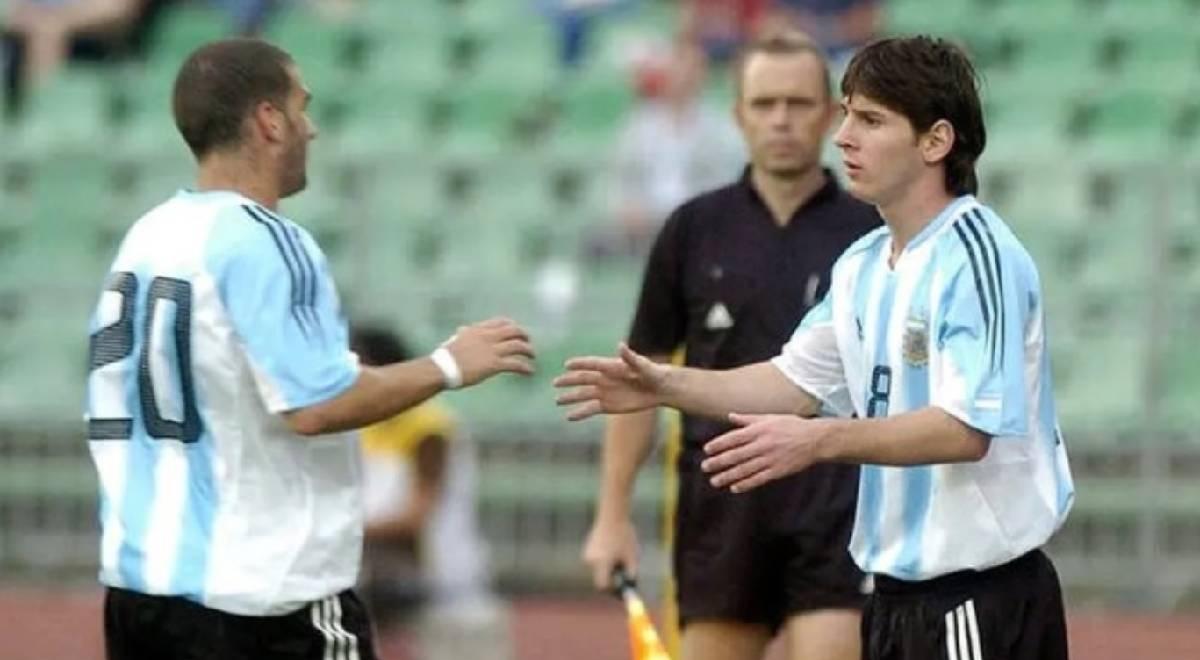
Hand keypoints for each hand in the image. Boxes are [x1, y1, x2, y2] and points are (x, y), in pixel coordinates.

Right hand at [443, 318, 534, 386]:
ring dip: (528, 351)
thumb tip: (462, 330)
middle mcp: (488, 336)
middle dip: (524, 336)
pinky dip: (525, 367)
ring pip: (518, 346)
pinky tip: (530, 372)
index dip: (512, 325)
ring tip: (532, 357)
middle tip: (528, 343)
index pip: (501, 322)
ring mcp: (492, 350)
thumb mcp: (455, 339)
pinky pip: (516, 364)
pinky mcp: (494, 364)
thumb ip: (463, 334)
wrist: (442, 368)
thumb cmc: (445, 356)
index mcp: (479, 329)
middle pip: (514, 331)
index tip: (517, 330)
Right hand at [553, 343, 668, 420]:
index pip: (592, 364)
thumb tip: (620, 345)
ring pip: (583, 395)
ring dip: (570, 398)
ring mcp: (604, 392)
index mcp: (611, 366)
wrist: (659, 389)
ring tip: (557, 401)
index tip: (567, 365)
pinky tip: (569, 417)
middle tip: (555, 383)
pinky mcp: (607, 406)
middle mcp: (604, 378)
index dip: (580, 364)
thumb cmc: (652, 373)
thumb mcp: (643, 366)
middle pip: (583, 379)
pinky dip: (580, 413)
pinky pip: (590, 409)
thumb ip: (630, 357)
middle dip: (569, 381)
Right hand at [582, 515, 638, 590]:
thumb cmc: (624, 535)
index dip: (612, 590)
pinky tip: (613, 548)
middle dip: (611, 578)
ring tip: (619, 556)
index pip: (602, 586)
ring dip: (608, 568)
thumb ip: (631, 573)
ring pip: (598, 569)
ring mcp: (587, 553)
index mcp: (602, 563)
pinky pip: (596, 560)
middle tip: (623, 573)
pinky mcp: (587, 547)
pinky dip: (604, 560)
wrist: (612, 515)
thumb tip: (631, 585)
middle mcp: (591, 560)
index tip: (621, 590)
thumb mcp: (632, 556)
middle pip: (600, 578)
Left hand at [701, 413, 831, 492]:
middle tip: (705, 467)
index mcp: (759, 430)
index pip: (734, 438)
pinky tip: (734, 488)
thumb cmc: (791, 426)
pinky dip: (746, 484)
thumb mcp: (770, 418)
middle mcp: (763, 445)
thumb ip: (748, 419)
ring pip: (745, 469)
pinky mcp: (778, 471)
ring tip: (714, 481)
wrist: (815, 439)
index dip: (719, 444)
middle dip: (719, 462)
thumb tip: (730, 416)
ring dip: (728, 476)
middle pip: (736, 455)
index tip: (706, 450)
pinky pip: (759, 479)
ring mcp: (770, 459)